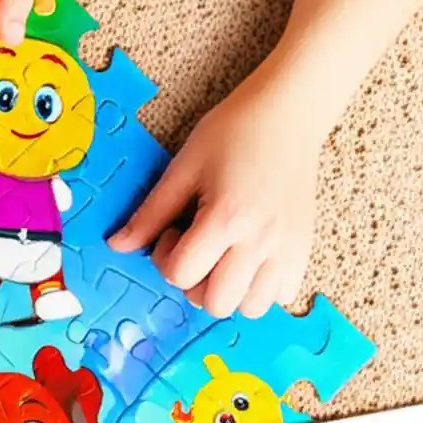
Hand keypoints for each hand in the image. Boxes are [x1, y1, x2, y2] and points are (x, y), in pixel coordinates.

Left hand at [109, 86, 319, 318]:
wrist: (288, 113)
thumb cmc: (232, 133)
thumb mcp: (183, 168)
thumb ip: (150, 213)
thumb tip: (117, 246)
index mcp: (226, 218)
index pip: (181, 275)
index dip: (165, 257)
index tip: (174, 229)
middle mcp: (260, 241)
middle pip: (215, 303)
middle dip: (194, 282)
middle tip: (198, 245)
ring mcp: (287, 249)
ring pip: (249, 309)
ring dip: (228, 292)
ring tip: (224, 257)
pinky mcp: (304, 249)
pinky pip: (281, 297)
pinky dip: (260, 288)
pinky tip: (250, 260)